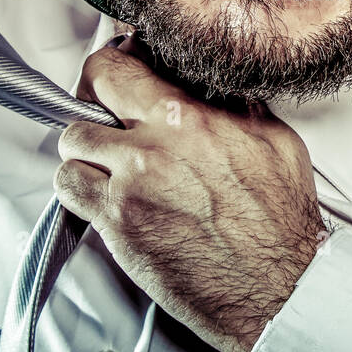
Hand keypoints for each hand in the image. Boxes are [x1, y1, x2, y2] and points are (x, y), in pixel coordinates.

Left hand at [54, 39, 326, 351]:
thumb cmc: (281, 223)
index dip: (107, 66)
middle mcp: (154, 147)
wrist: (278, 285)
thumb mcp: (276, 142)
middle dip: (93, 105)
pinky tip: (103, 195)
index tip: (111, 75)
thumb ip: (237, 107)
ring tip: (108, 164)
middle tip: (106, 118)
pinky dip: (78, 189)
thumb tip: (215, 86)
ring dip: (86, 151)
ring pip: (72, 145)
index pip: (117, 68)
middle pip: (86, 99)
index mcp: (190, 118)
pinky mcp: (117, 226)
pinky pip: (69, 190)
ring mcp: (130, 187)